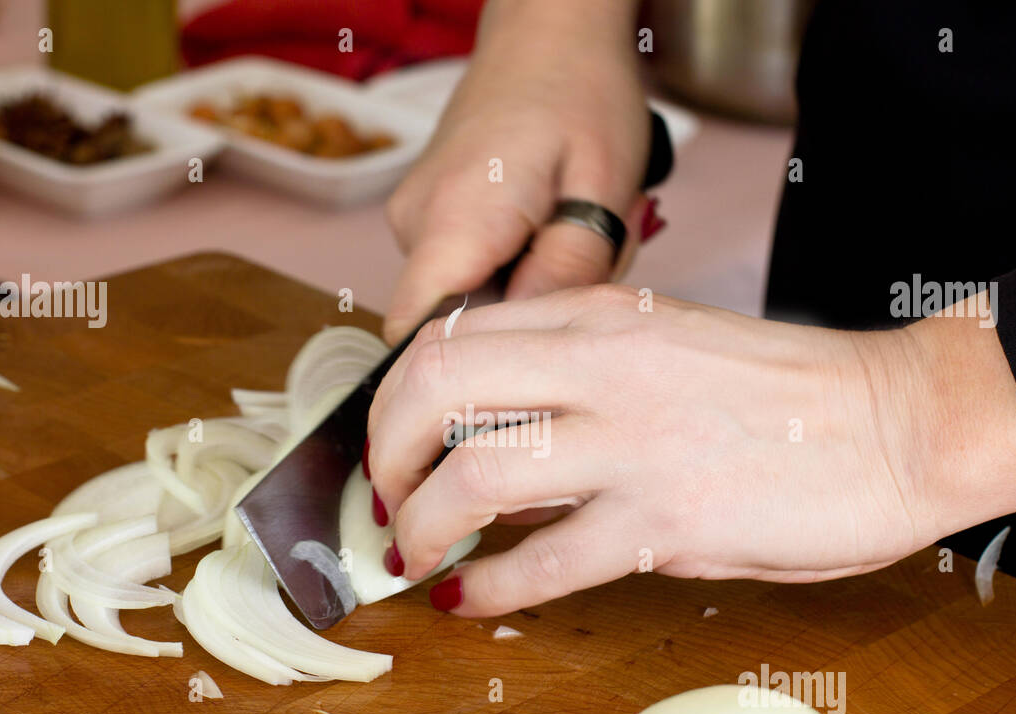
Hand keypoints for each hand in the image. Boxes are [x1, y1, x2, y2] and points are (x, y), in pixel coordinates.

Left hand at [365, 285, 1015, 616]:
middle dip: (385, 453)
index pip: (452, 337)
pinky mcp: (668, 522)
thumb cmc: (795, 393)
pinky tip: (472, 598)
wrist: (904, 423)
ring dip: (421, 525)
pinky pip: (543, 564)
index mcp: (604, 316)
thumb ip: (585, 376)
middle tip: (384, 498)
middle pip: (434, 391)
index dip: (396, 397)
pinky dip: (489, 588)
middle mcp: (605, 365)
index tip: (391, 443)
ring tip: (415, 554)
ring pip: (472, 478)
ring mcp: (633, 443)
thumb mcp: (673, 345)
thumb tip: (504, 442)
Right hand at [382, 0, 649, 343]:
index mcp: (457, 218)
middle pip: (449, 326)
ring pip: (461, 300)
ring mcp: (413, 218)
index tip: (518, 377)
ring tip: (569, 237)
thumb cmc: (582, 94)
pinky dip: (510, 265)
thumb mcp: (603, 188)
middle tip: (582, 271)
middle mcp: (416, 222)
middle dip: (519, 323)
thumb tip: (525, 342)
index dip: (459, 376)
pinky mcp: (423, 216)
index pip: (418, 338)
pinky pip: (461, 271)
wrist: (548, 30)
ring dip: (522, 291)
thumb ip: (566, 271)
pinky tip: (546, 228)